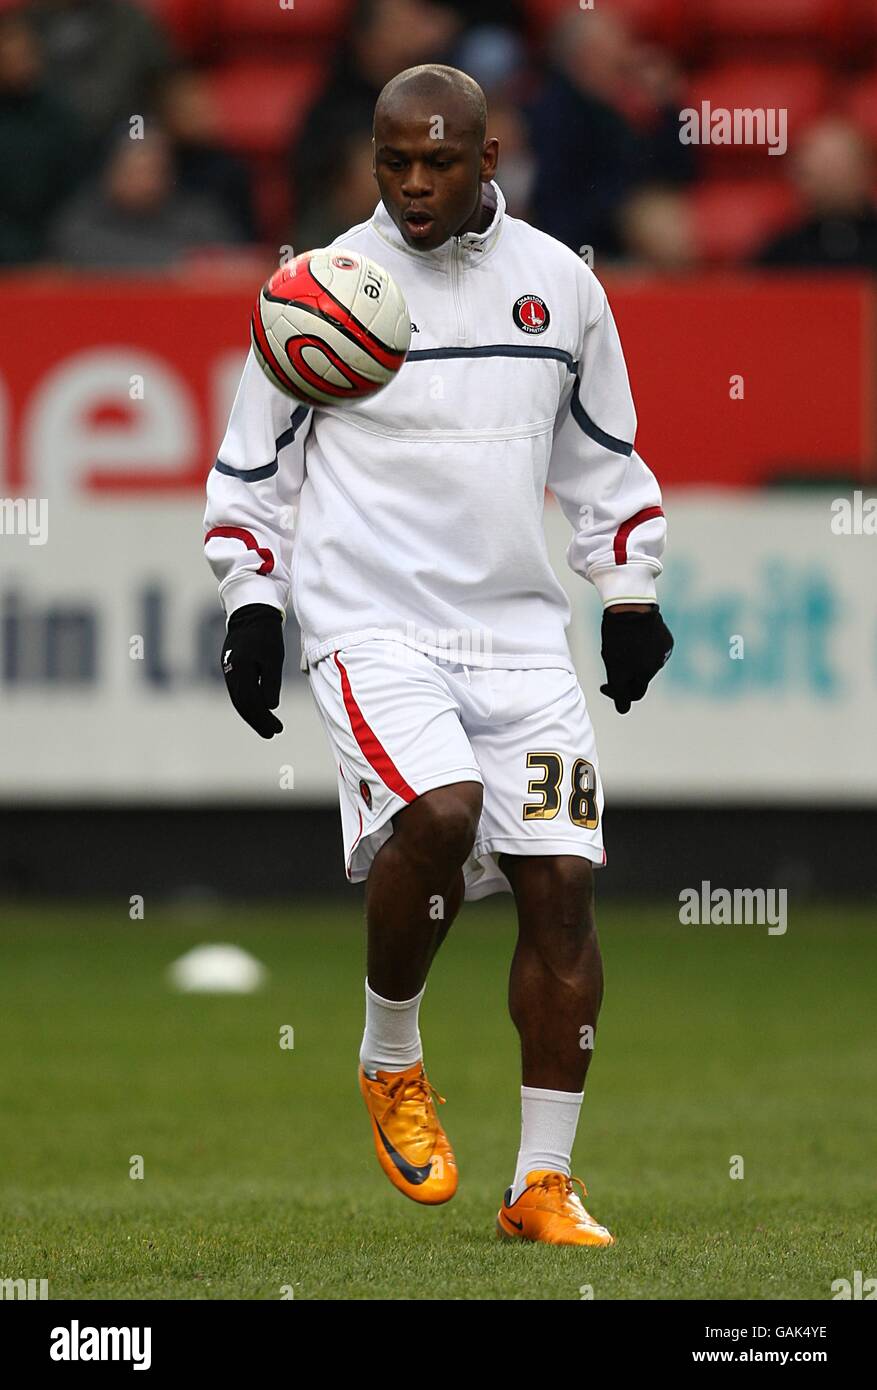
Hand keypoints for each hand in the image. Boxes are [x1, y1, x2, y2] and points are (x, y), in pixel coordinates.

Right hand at [221, 603, 283, 737]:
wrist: (252, 612)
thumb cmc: (266, 635)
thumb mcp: (273, 658)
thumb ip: (270, 683)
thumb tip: (270, 706)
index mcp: (240, 670)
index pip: (249, 702)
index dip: (262, 719)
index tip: (276, 730)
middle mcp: (230, 672)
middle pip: (242, 704)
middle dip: (257, 721)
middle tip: (273, 733)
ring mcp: (228, 669)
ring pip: (238, 698)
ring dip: (253, 713)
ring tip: (267, 725)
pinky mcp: (231, 666)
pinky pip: (238, 690)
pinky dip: (248, 702)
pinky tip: (259, 707)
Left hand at [600, 604, 672, 713]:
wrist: (631, 605)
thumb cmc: (615, 632)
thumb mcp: (611, 660)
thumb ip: (617, 685)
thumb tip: (623, 708)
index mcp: (635, 674)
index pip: (630, 697)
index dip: (618, 697)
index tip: (606, 687)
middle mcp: (651, 668)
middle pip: (640, 685)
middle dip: (628, 682)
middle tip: (616, 671)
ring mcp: (661, 656)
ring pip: (648, 668)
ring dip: (638, 664)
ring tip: (626, 646)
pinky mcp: (668, 645)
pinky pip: (657, 655)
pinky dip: (648, 652)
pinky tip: (639, 639)